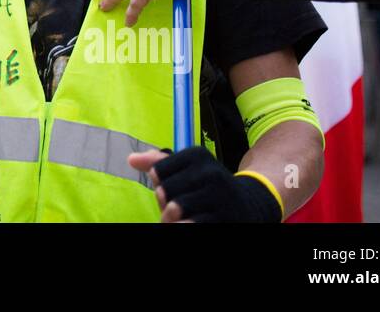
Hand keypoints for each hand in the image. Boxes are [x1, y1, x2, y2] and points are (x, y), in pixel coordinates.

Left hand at [129, 146, 282, 222]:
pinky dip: (184, 225)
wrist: (248, 204)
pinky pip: (192, 224)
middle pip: (165, 191)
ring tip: (178, 219)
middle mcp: (210, 172)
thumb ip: (159, 163)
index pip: (158, 171)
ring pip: (176, 209)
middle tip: (173, 209)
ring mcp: (219, 195)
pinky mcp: (225, 217)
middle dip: (164, 204)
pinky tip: (186, 223)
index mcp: (198, 155)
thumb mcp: (187, 169)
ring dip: (171, 219)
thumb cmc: (206, 186)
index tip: (172, 186)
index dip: (159, 183)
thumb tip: (131, 160)